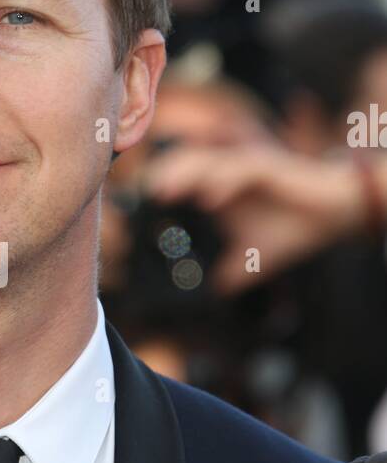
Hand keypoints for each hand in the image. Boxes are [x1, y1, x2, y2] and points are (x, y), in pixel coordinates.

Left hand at [143, 145, 373, 292]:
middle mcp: (225, 174)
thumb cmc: (289, 231)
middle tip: (137, 201)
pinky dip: (223, 183)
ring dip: (183, 174)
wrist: (332, 214)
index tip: (131, 215)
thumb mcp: (249, 261)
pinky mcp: (267, 167)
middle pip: (182, 169)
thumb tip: (202, 300)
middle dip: (158, 181)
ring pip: (205, 162)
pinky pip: (240, 171)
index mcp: (216, 191)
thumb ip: (224, 275)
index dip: (154, 195)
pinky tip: (210, 199)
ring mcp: (244, 167)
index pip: (177, 185)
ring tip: (162, 191)